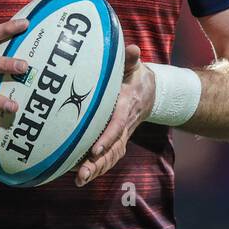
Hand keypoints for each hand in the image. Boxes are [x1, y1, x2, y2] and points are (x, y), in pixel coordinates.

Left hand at [75, 45, 152, 186]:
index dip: (107, 137)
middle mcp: (125, 124)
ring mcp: (121, 135)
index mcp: (127, 106)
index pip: (117, 124)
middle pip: (114, 148)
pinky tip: (80, 175)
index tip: (94, 149)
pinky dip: (97, 168)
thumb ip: (130, 59)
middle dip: (99, 163)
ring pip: (111, 157)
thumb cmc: (135, 75)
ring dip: (96, 170)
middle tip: (82, 173)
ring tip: (79, 179)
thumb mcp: (133, 66)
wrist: (150, 91)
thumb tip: (132, 49)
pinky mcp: (116, 140)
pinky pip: (109, 157)